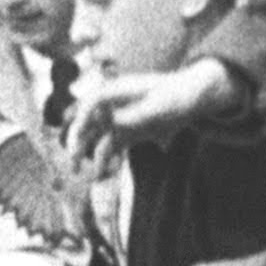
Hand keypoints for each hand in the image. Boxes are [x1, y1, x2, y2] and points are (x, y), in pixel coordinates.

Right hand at [67, 59, 243, 170]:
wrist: (193, 97)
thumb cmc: (178, 96)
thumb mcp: (160, 107)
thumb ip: (136, 115)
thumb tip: (112, 121)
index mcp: (119, 90)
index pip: (92, 102)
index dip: (81, 117)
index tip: (76, 136)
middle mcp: (114, 104)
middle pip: (87, 120)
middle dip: (76, 139)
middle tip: (73, 161)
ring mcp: (120, 118)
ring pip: (96, 136)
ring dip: (87, 153)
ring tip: (82, 173)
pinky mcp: (127, 132)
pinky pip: (111, 147)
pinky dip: (105, 160)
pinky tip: (103, 176)